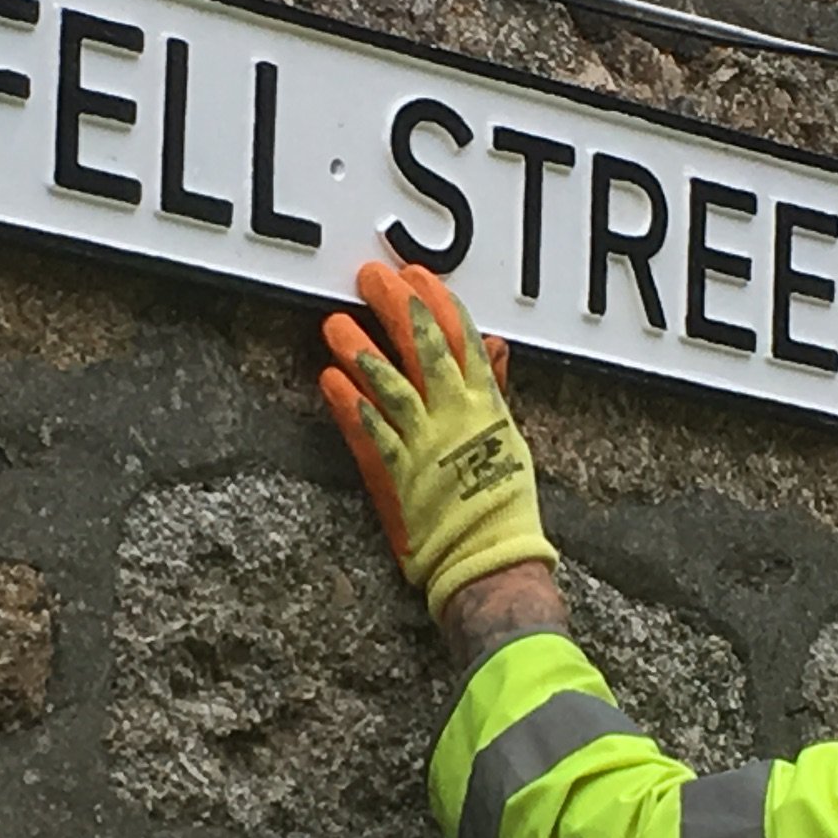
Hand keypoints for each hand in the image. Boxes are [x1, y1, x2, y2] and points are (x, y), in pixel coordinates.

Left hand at [319, 261, 557, 618]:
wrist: (489, 561)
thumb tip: (496, 344)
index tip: (417, 275)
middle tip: (371, 278)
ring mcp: (424, 445)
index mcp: (485, 407)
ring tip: (337, 322)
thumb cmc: (500, 506)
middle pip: (423, 350)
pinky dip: (349, 405)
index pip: (462, 340)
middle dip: (397, 309)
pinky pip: (369, 434)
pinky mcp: (397, 476)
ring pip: (390, 386)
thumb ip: (495, 388)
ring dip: (362, 351)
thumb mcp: (507, 438)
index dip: (438, 303)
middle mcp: (454, 418)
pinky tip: (329, 378)